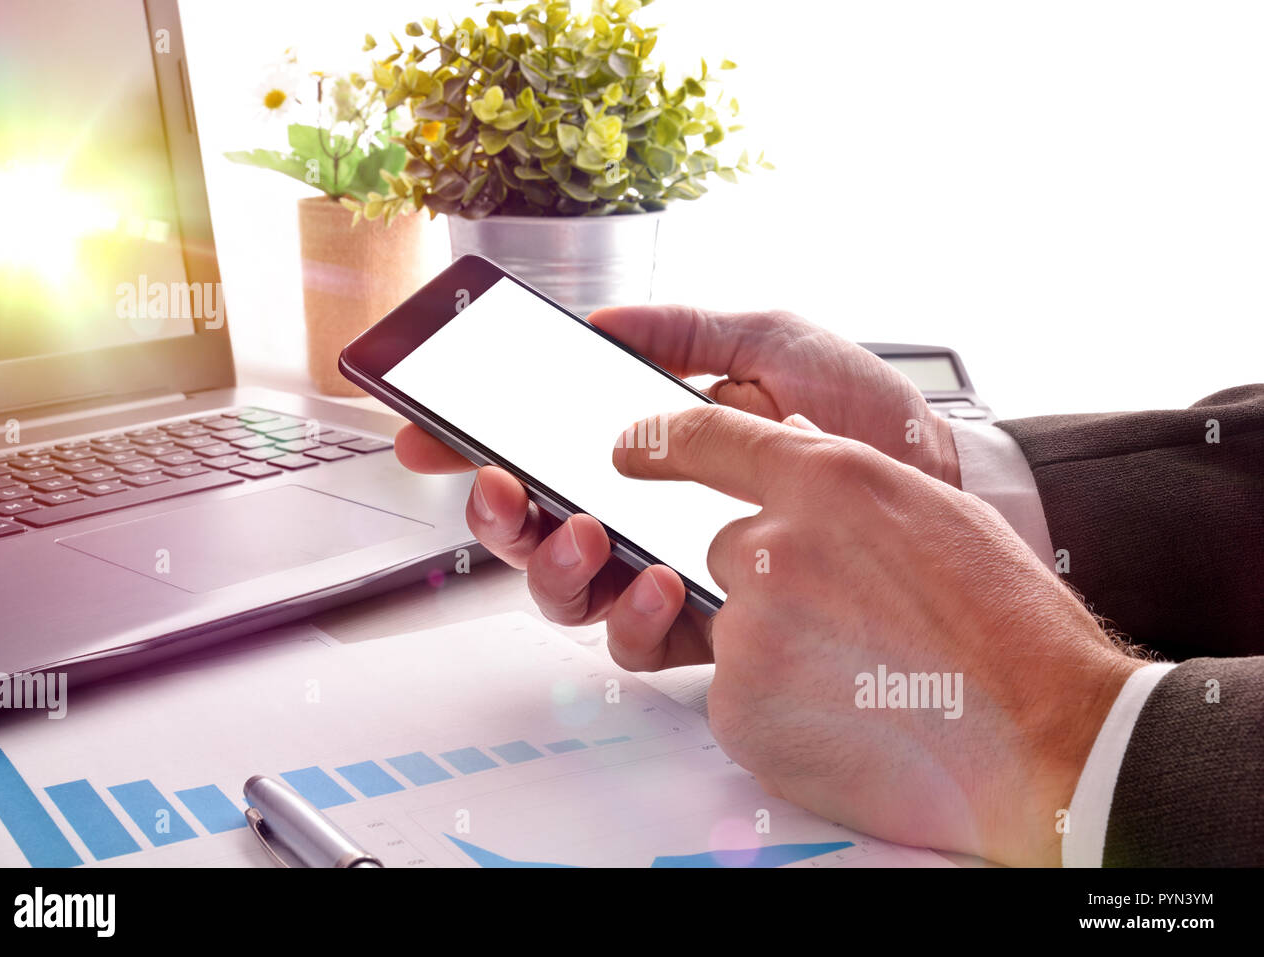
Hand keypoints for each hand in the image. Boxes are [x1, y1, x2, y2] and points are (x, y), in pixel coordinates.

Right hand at [395, 305, 961, 668]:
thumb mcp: (768, 342)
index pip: (539, 453)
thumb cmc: (856, 410)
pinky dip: (634, 614)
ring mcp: (673, 571)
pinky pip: (643, 641)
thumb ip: (682, 332)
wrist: (934, 476)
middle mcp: (646, 516)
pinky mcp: (716, 622)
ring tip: (586, 533)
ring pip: (574, 592)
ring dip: (556, 566)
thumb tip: (601, 323)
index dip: (474, 448)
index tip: (428, 433)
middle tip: (508, 490)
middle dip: (502, 518)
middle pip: (534, 535)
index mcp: (644, 449)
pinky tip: (659, 578)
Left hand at [612, 404, 1141, 866]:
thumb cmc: (1006, 624)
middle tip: (848, 618)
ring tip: (860, 670)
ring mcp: (751, 628)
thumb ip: (846, 480)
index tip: (631, 447)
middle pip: (724, 550)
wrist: (1042, 732)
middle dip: (770, 580)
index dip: (659, 440)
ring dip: (777, 644)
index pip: (705, 436)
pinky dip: (776, 701)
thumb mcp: (932, 511)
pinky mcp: (739, 703)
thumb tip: (795, 450)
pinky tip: (843, 709)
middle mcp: (773, 545)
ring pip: (731, 623)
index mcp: (825, 479)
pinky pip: (735, 690)